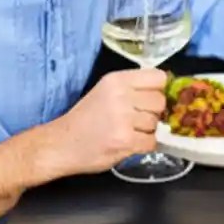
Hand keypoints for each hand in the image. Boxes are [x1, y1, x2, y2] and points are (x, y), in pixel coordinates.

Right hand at [42, 68, 167, 177]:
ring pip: (156, 123)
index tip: (149, 99)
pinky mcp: (125, 140)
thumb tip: (162, 92)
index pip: (159, 77)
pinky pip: (151, 142)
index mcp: (117, 80)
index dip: (157, 90)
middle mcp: (121, 96)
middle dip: (152, 112)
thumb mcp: (105, 91)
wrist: (61, 144)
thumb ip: (132, 88)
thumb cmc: (84, 119)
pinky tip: (128, 143)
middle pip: (160, 101)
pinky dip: (143, 145)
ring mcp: (124, 119)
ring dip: (146, 130)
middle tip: (136, 119)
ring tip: (128, 132)